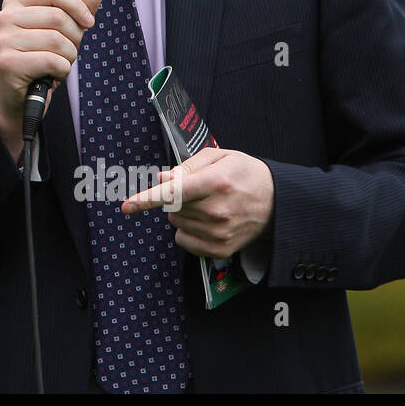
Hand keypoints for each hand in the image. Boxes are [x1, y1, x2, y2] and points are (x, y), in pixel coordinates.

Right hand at [0, 0, 105, 162]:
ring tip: (56, 64)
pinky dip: (61, 70)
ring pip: (57, 40)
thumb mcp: (62, 30)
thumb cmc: (39, 59)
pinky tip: (51, 74)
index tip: (88, 22)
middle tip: (65, 52)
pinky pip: (52, 61)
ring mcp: (3, 40)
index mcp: (15, 3)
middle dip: (73, 38)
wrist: (20, 96)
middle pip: (58, 17)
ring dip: (68, 57)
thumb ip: (79, 7)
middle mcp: (4, 18)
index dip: (77, 6)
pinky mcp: (7, 62)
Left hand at [122, 147, 274, 258]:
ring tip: (209, 204)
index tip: (127, 206)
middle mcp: (217, 210)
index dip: (148, 198)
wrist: (277, 201)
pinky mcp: (220, 249)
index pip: (174, 192)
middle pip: (171, 206)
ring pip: (175, 222)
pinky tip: (206, 222)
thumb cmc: (245, 174)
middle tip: (200, 190)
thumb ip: (188, 166)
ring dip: (183, 213)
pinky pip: (183, 240)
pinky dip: (187, 230)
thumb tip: (162, 179)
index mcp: (216, 183)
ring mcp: (219, 232)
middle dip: (177, 196)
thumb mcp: (220, 157)